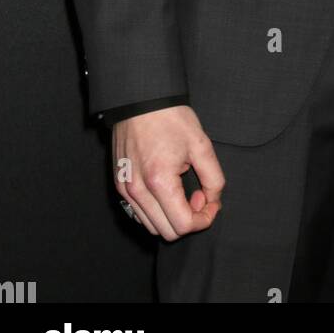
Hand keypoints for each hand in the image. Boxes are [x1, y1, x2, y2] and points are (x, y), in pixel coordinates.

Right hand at [112, 105, 223, 240]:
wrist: (141, 100)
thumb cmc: (171, 118)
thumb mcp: (201, 145)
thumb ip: (214, 178)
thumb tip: (212, 201)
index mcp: (159, 182)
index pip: (184, 225)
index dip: (204, 219)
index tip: (211, 201)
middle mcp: (138, 191)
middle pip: (167, 232)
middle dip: (189, 220)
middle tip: (198, 194)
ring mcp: (125, 189)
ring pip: (152, 226)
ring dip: (171, 217)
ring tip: (182, 190)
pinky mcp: (120, 185)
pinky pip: (139, 213)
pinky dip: (156, 211)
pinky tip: (166, 190)